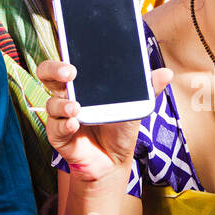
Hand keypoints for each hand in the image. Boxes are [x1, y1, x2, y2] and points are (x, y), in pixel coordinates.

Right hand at [37, 59, 173, 183]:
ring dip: (62, 104)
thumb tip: (166, 72)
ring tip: (76, 108)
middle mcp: (67, 96)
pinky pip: (55, 127)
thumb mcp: (135, 106)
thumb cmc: (120, 128)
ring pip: (51, 103)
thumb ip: (147, 89)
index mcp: (82, 83)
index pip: (65, 63)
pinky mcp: (59, 135)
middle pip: (48, 74)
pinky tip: (74, 124)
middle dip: (54, 69)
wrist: (115, 159)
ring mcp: (61, 116)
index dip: (65, 56)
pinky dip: (64, 124)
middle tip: (70, 73)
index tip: (75, 55)